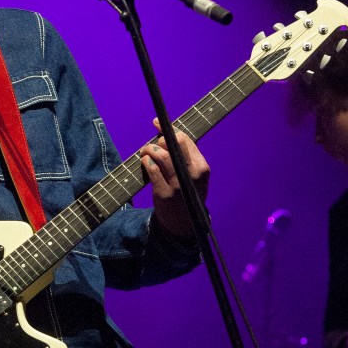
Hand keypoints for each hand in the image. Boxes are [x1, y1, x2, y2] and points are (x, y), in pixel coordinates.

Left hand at [140, 119, 209, 237]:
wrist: (184, 224)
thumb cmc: (187, 193)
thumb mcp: (194, 175)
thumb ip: (183, 155)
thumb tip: (162, 129)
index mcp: (202, 168)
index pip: (185, 140)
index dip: (168, 129)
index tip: (156, 123)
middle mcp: (192, 175)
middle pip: (173, 145)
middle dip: (160, 141)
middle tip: (154, 145)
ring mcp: (178, 185)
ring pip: (161, 156)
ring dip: (149, 150)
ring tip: (146, 152)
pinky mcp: (164, 194)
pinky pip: (152, 171)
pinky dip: (146, 162)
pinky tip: (144, 161)